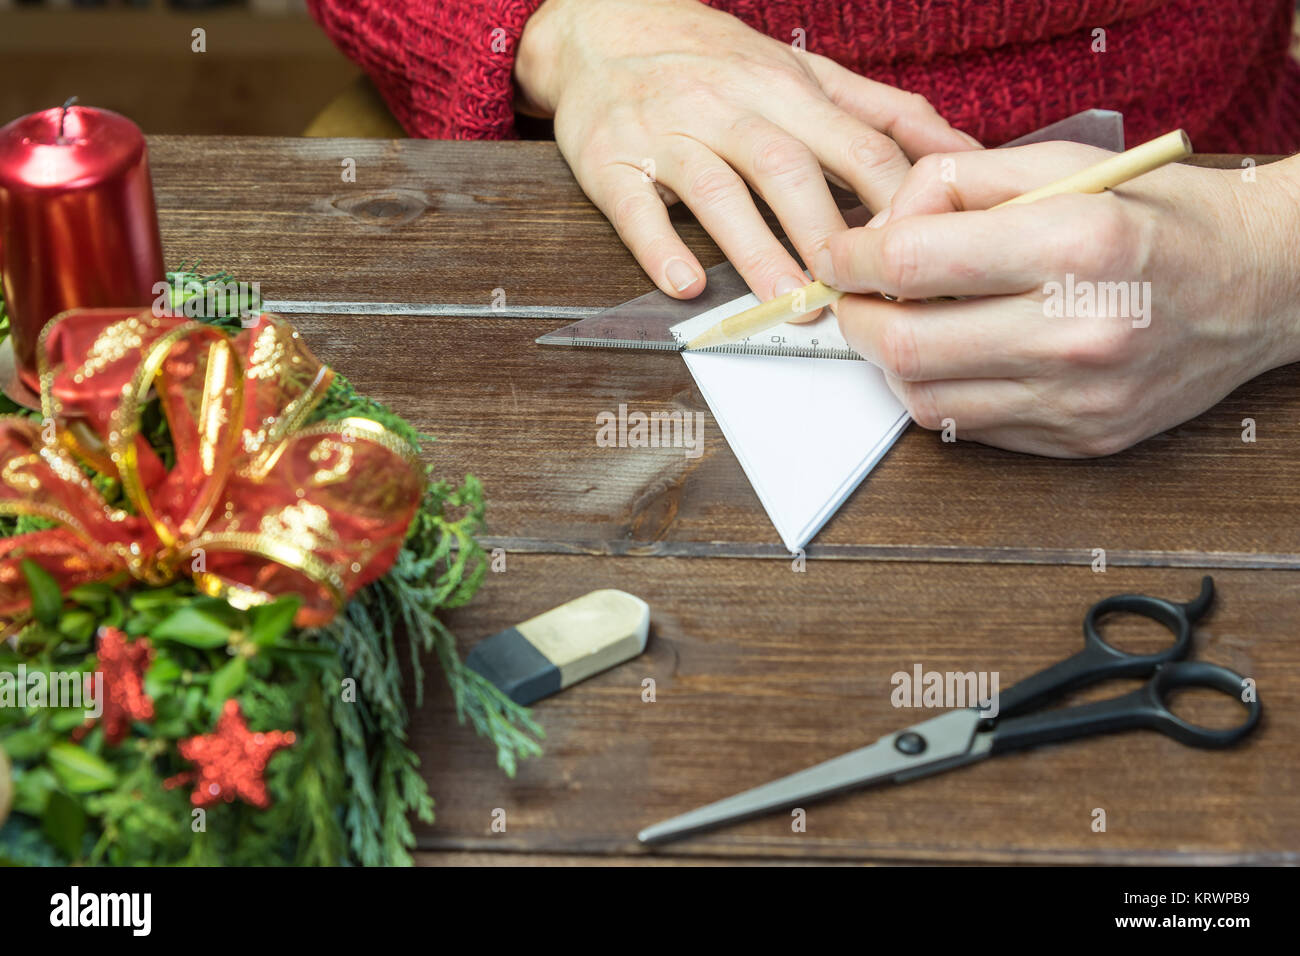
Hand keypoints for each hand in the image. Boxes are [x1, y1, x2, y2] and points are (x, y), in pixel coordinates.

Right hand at [515, 0, 978, 301]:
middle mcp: (730, 107)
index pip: (858, 146)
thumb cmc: (711, 58)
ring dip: (756, 250)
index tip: (920, 258)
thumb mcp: (802, 71)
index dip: (895, 204)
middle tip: (857, 296)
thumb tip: (960, 151)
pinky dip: (659, 247)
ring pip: (719, 192)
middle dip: (829, 238)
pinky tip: (685, 284)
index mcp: (787, 90)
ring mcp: (669, 133)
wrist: (600, 26)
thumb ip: (880, 112)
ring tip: (787, 300)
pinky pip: (635, 207)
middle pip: (791, 172)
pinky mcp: (611, 160)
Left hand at [814, 143, 1299, 456]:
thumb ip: (959, 183)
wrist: (1262, 287)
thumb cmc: (1164, 218)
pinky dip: (938, 393)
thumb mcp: (1067, 167)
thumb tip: (879, 226)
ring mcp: (1080, 399)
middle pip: (906, 344)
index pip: (916, 262)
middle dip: (855, 319)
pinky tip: (950, 357)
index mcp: (1078, 246)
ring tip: (900, 323)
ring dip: (890, 363)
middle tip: (853, 297)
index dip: (854, 257)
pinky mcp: (1081, 440)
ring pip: (926, 400)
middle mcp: (1080, 331)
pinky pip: (971, 429)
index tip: (840, 253)